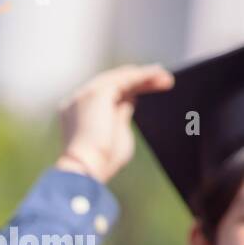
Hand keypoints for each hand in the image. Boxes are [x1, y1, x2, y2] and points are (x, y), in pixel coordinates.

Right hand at [56, 64, 173, 183]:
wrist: (86, 169)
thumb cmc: (100, 161)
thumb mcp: (114, 134)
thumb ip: (120, 117)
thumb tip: (128, 103)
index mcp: (78, 113)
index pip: (106, 95)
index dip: (129, 90)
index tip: (149, 90)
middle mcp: (78, 101)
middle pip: (113, 83)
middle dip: (139, 80)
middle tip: (164, 81)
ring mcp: (85, 95)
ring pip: (120, 78)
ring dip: (145, 76)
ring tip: (167, 79)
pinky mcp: (98, 93)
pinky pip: (126, 78)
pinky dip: (143, 75)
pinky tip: (159, 75)